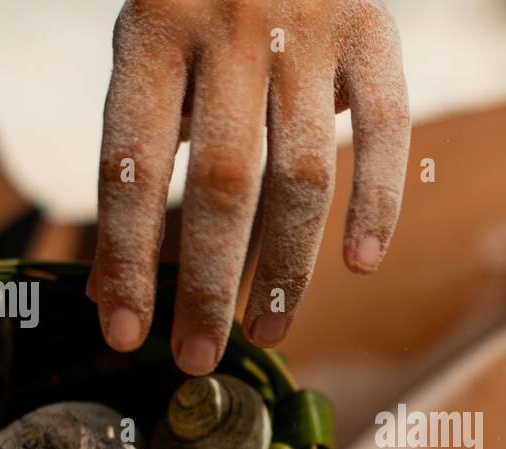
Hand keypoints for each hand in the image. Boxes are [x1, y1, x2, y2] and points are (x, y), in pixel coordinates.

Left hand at [87, 0, 410, 372]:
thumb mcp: (151, 47)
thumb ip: (145, 147)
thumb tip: (120, 286)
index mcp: (151, 32)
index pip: (133, 165)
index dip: (126, 256)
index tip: (124, 332)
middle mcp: (228, 31)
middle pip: (222, 183)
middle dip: (208, 285)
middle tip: (199, 358)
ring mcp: (308, 31)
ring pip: (301, 172)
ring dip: (285, 268)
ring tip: (267, 333)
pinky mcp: (373, 32)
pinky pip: (385, 129)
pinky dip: (377, 201)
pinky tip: (361, 264)